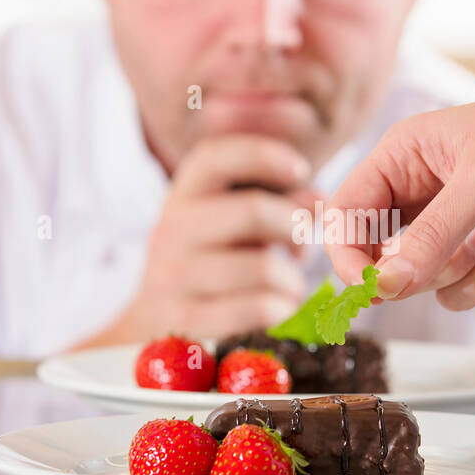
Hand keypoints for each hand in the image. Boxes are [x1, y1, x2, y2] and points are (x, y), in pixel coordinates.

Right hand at [80, 134, 315, 344]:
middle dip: (295, 228)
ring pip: (264, 268)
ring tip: (291, 286)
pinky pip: (257, 308)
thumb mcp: (235, 221)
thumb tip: (319, 202)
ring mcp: (172, 275)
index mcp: (183, 194)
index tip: (301, 170)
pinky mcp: (184, 319)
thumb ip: (279, 203)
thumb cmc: (211, 258)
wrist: (155, 318)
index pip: (215, 157)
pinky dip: (283, 308)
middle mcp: (171, 228)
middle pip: (254, 211)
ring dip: (293, 280)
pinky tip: (281, 308)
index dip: (264, 155)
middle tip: (302, 246)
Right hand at [325, 68, 474, 308]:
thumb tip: (385, 285)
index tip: (370, 287)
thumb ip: (430, 237)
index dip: (347, 255)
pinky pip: (458, 288)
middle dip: (409, 268)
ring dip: (454, 271)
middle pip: (376, 255)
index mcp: (403, 156)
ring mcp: (455, 222)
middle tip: (445, 257)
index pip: (344, 214)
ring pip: (418, 278)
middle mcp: (421, 189)